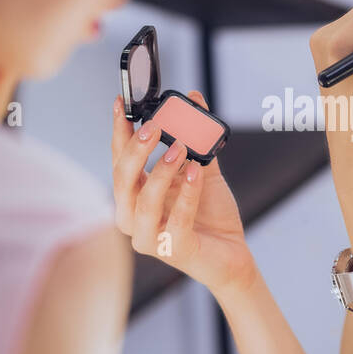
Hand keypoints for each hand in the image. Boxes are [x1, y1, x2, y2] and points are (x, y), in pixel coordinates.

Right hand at [110, 90, 257, 295]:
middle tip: (154, 125)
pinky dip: (186, 194)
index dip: (119, 131)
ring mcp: (150, 238)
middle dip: (135, 150)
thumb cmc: (211, 214)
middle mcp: (133, 218)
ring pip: (143, 201)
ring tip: (180, 148)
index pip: (119, 160)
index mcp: (133, 196)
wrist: (233, 254)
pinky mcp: (174, 251)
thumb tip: (195, 99)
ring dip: (161, 170)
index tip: (122, 103)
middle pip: (122, 179)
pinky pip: (176, 220)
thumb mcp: (201, 170)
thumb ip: (197, 138)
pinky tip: (196, 172)